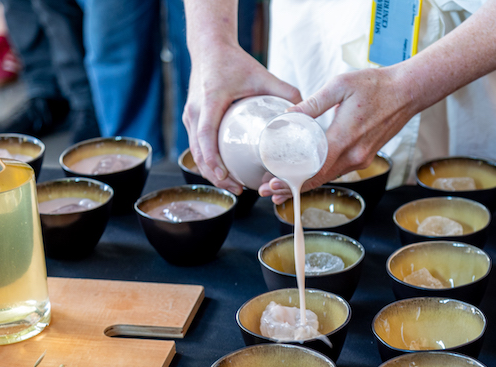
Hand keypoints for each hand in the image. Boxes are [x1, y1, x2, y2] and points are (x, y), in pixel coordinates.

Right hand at [183, 45, 300, 193]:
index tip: (225, 176)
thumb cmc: (235, 61)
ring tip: (233, 186)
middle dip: (215, 175)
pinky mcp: (191, 118)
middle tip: (237, 189)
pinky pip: (197, 145)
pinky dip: (208, 160)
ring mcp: (190, 115)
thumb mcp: (263, 74)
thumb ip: (286, 91)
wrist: (210, 47)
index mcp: (210, 100)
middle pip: (198, 151)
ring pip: (195, 151)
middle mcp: (195, 110)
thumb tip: (306, 113)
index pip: (206, 135)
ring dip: (211, 171)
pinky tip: (225, 172)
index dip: (213, 159)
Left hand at [258, 65, 419, 202]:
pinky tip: (306, 175)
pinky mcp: (365, 157)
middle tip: (268, 192)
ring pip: (328, 177)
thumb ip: (313, 103)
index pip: (313, 169)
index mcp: (345, 139)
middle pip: (318, 179)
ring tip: (281, 188)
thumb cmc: (376, 85)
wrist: (408, 91)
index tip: (272, 184)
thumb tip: (287, 114)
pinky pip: (337, 170)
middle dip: (291, 188)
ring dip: (304, 184)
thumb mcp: (340, 85)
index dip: (290, 180)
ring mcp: (361, 159)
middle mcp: (355, 155)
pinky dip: (320, 176)